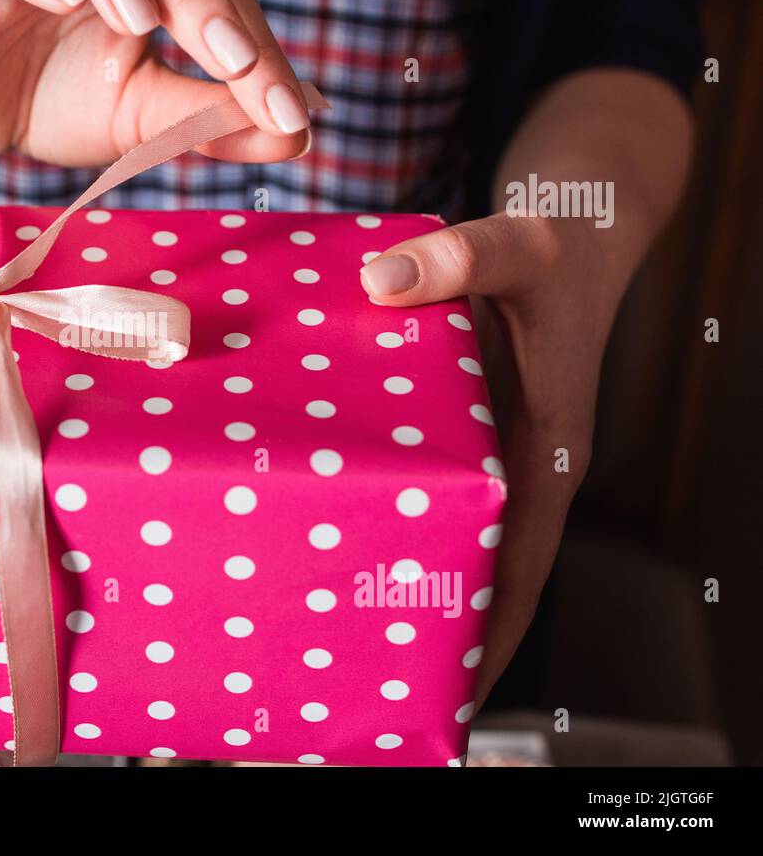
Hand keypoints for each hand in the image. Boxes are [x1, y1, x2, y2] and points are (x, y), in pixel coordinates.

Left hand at [360, 211, 625, 706]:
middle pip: (490, 567)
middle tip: (381, 678)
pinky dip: (407, 523)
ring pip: (464, 536)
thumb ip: (458, 257)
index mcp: (550, 446)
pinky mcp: (470, 428)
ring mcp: (497, 450)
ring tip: (355, 635)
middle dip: (448, 627)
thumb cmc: (552, 247)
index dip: (494, 627)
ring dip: (423, 582)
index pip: (525, 560)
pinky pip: (441, 492)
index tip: (458, 689)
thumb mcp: (513, 243)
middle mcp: (525, 461)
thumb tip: (380, 280)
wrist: (569, 228)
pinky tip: (350, 539)